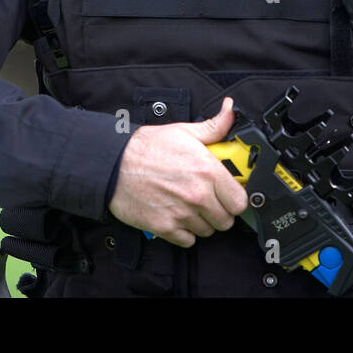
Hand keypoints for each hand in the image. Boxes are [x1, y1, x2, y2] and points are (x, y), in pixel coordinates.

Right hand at [107, 97, 248, 246]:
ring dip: (201, 221)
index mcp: (207, 170)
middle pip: (226, 220)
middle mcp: (197, 194)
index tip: (228, 194)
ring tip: (188, 205)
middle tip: (208, 200)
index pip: (240, 202)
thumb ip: (213, 126)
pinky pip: (188, 241)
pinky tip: (177, 215)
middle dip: (219, 211)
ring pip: (207, 231)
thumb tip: (230, 111)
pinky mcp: (165, 227)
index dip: (235, 198)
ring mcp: (181, 213)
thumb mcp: (183, 131)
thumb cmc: (145, 147)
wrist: (112, 164)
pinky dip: (184, 232)